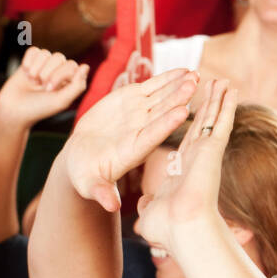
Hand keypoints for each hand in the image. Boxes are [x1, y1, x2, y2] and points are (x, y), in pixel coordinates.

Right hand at [0, 48, 90, 129]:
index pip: (71, 65)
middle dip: (47, 72)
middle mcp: (57, 72)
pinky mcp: (30, 62)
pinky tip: (25, 73)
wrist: (13, 111)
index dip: (59, 75)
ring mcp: (43, 66)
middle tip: (40, 88)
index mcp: (68, 82)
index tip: (49, 90)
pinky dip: (28, 61)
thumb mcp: (61, 101)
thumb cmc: (38, 109)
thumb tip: (86, 66)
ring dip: (37, 68)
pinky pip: (33, 51)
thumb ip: (77, 86)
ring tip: (32, 82)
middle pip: (59, 57)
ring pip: (45, 53)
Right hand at [65, 68, 197, 211]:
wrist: (82, 157)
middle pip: (163, 113)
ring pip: (163, 97)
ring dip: (178, 85)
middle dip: (178, 99)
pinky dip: (167, 78)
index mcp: (134, 150)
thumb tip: (111, 207)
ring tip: (193, 74)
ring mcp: (140, 114)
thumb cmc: (85, 174)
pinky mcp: (134, 100)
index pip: (153, 136)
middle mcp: (142, 131)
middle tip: (194, 85)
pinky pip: (154, 87)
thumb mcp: (90, 184)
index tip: (182, 112)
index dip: (167, 123)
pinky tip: (182, 70)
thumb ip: (102, 192)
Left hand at [136, 78, 235, 253]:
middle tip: (210, 87)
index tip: (190, 114)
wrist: (182, 228)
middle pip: (201, 125)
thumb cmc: (167, 228)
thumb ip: (147, 206)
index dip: (188, 126)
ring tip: (222, 81)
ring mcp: (206, 153)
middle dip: (206, 106)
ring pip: (213, 120)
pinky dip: (227, 105)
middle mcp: (195, 159)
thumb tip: (142, 207)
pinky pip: (221, 122)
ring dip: (217, 99)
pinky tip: (231, 90)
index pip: (185, 142)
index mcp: (181, 171)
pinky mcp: (214, 149)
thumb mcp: (151, 213)